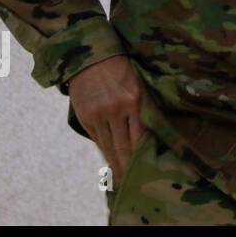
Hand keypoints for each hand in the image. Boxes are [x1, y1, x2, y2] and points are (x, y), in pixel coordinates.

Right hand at [67, 55, 143, 180]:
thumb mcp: (138, 83)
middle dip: (129, 166)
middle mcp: (115, 110)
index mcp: (133, 101)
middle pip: (123, 146)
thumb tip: (150, 132)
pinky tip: (110, 159)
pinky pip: (97, 139)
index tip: (148, 168)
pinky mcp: (85, 117)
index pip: (140, 136)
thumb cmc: (122, 67)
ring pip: (108, 146)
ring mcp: (98, 115)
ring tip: (122, 176)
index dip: (142, 156)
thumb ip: (143, 107)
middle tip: (136, 180)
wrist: (90, 56)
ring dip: (116, 162)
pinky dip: (105, 150)